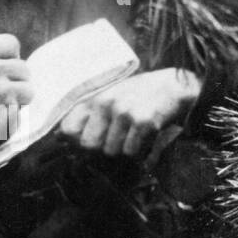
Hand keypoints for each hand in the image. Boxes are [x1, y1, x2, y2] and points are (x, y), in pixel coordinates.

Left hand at [59, 67, 201, 158]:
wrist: (177, 86)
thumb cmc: (142, 94)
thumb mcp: (112, 95)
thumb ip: (89, 113)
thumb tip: (60, 136)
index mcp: (95, 97)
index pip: (68, 128)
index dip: (76, 140)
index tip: (90, 141)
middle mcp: (106, 103)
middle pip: (89, 145)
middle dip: (102, 147)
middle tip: (119, 138)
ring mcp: (123, 113)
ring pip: (111, 151)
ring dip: (124, 149)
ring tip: (136, 133)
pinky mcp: (142, 122)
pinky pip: (131, 152)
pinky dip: (140, 151)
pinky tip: (147, 137)